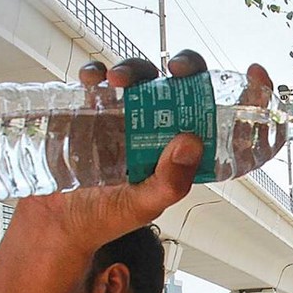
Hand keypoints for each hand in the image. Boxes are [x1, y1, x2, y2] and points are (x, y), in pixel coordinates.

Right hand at [15, 53, 205, 251]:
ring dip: (132, 69)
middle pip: (175, 85)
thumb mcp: (142, 206)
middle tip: (176, 70)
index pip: (206, 113)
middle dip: (181, 67)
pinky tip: (92, 79)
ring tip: (118, 79)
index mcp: (173, 149)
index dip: (222, 89)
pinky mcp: (87, 112)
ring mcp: (119, 117)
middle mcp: (150, 128)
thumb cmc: (101, 219)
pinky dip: (94, 73)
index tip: (240, 76)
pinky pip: (95, 83)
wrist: (53, 224)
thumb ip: (170, 182)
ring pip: (136, 78)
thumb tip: (190, 143)